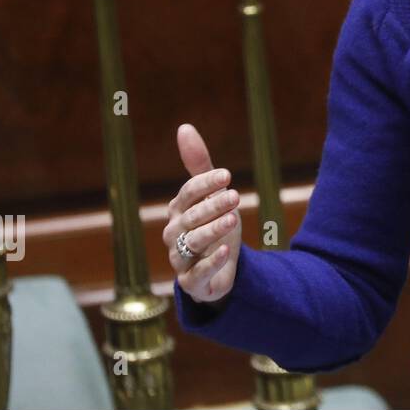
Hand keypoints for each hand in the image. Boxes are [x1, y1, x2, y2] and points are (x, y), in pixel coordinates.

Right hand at [164, 123, 241, 303]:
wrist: (218, 267)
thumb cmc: (213, 224)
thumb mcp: (211, 194)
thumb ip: (199, 165)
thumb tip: (184, 127)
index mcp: (178, 210)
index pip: (188, 193)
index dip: (206, 183)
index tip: (227, 175)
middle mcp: (174, 233)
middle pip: (192, 216)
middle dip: (213, 206)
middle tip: (235, 196)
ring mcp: (180, 258)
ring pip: (194, 242)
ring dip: (213, 229)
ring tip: (234, 218)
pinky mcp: (190, 281)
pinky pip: (198, 272)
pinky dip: (212, 262)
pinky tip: (227, 251)